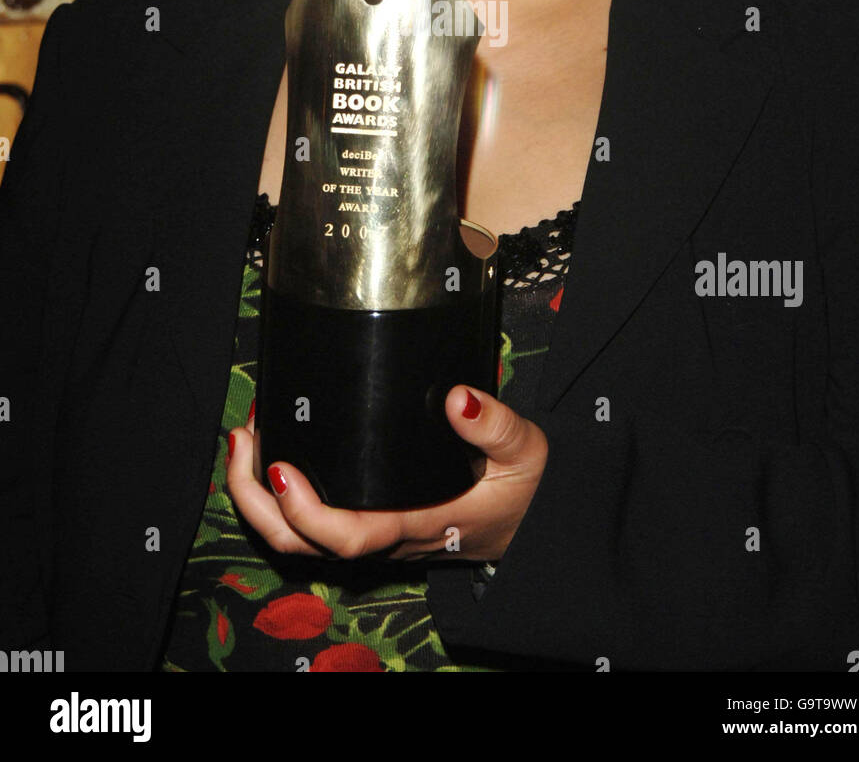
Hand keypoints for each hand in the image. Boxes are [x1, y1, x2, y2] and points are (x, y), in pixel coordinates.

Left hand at [226, 385, 547, 562]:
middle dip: (255, 501)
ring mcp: (373, 532)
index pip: (349, 537)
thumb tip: (458, 398)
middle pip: (301, 545)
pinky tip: (272, 447)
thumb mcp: (526, 452)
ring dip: (257, 495)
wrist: (533, 524)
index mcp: (418, 522)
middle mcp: (386, 536)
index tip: (284, 468)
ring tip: (244, 438)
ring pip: (297, 539)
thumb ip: (496, 425)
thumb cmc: (525, 489)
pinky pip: (310, 522)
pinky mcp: (370, 520)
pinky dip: (279, 490)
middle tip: (241, 439)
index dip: (307, 513)